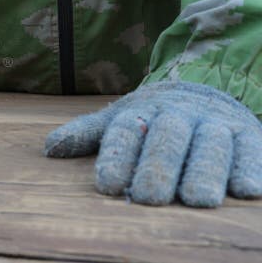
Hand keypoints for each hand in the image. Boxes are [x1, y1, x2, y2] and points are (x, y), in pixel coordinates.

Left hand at [44, 81, 261, 206]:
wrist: (205, 91)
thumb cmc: (151, 120)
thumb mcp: (117, 120)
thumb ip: (86, 134)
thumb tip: (49, 149)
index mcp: (142, 112)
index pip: (126, 132)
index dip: (116, 157)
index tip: (107, 185)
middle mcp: (179, 115)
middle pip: (168, 139)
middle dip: (159, 167)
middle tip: (150, 198)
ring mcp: (215, 124)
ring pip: (210, 146)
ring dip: (204, 172)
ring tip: (197, 200)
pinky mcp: (249, 135)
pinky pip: (252, 151)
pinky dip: (249, 169)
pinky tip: (245, 190)